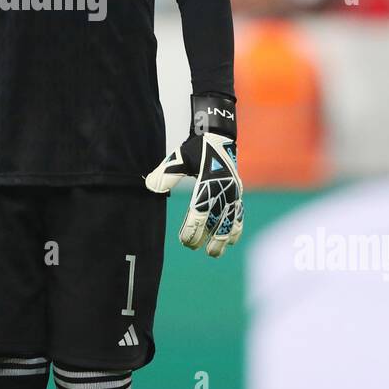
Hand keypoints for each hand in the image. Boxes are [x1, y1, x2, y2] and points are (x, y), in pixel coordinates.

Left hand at [145, 94, 242, 257]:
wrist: (218, 135)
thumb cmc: (196, 148)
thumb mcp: (178, 158)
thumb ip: (165, 174)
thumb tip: (149, 185)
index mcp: (208, 183)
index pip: (199, 213)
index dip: (193, 230)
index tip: (185, 242)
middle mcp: (224, 190)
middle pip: (216, 222)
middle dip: (206, 238)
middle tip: (195, 248)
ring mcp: (233, 192)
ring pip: (230, 221)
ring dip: (222, 239)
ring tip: (214, 253)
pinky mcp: (238, 192)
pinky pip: (239, 214)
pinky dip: (236, 228)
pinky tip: (232, 240)